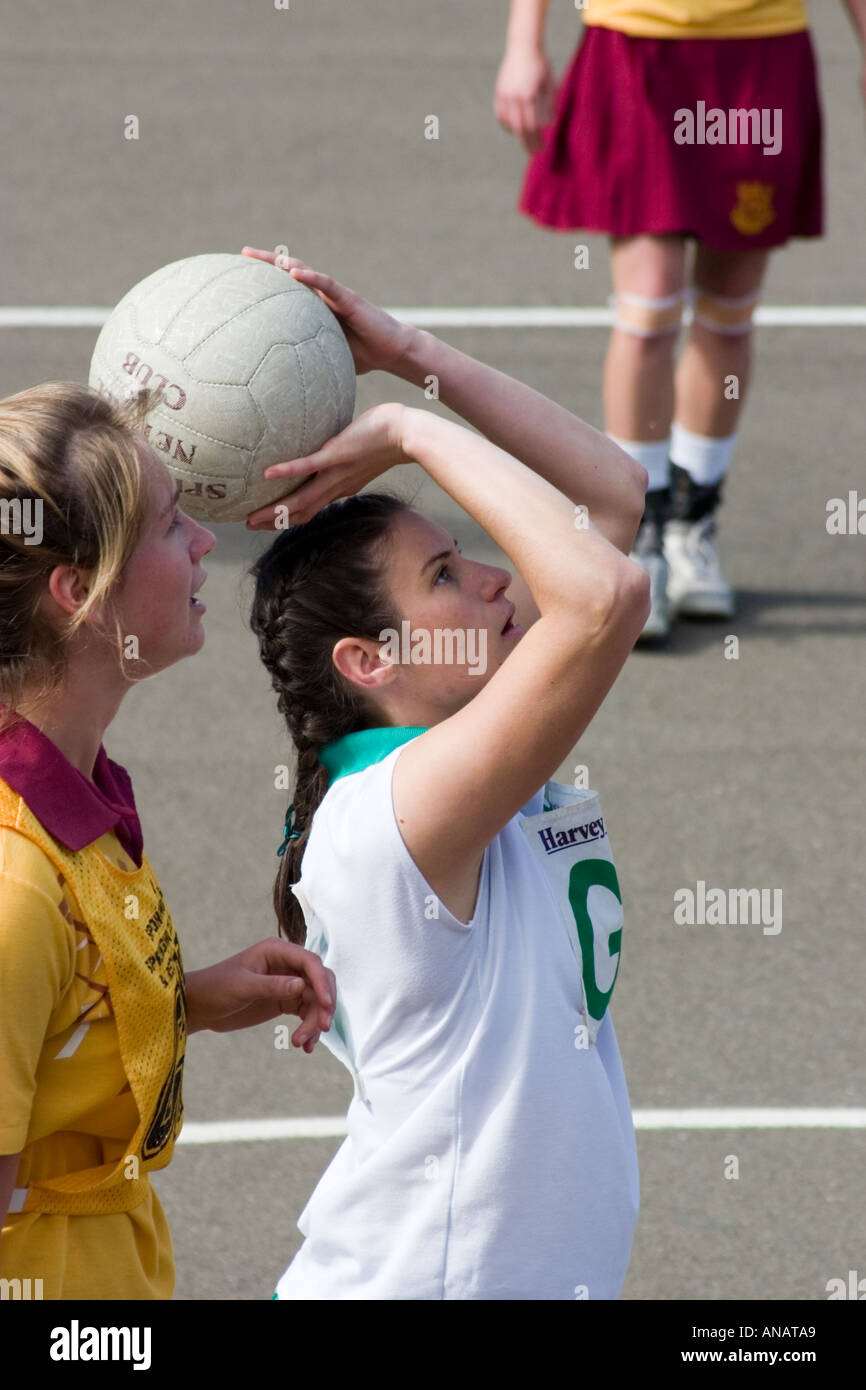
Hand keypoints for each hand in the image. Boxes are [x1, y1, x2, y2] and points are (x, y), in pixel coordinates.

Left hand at [185, 938, 336, 1051]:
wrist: (200, 1006)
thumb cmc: (216, 988)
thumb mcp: (243, 987)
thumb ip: (273, 985)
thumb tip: (302, 985)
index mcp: (277, 951)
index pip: (310, 963)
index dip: (322, 982)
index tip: (326, 1004)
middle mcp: (287, 964)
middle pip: (319, 982)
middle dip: (323, 1005)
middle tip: (322, 1028)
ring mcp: (288, 983)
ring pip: (315, 1001)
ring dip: (314, 1023)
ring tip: (301, 1044)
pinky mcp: (285, 1001)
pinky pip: (306, 1013)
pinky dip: (309, 1029)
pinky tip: (304, 1045)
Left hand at [241, 247, 414, 375]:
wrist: (391, 351)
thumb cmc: (361, 356)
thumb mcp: (326, 358)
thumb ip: (307, 361)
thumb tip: (283, 383)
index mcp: (315, 307)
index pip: (286, 288)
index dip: (266, 279)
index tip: (242, 272)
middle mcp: (323, 296)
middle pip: (291, 272)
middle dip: (268, 261)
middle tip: (244, 253)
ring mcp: (336, 295)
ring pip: (307, 272)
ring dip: (285, 263)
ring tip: (266, 256)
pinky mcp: (350, 299)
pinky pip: (328, 285)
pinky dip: (311, 278)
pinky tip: (294, 273)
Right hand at [245, 401, 408, 528]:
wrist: (407, 434)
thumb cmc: (384, 438)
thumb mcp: (359, 455)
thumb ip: (341, 459)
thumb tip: (327, 451)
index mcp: (341, 487)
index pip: (311, 509)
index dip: (289, 517)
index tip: (268, 521)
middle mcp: (337, 486)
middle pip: (302, 510)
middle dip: (275, 519)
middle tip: (249, 525)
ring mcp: (336, 473)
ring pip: (302, 498)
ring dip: (276, 508)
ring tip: (252, 516)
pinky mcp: (337, 455)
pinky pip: (309, 466)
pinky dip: (288, 471)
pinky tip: (268, 474)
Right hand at [493, 45, 556, 154]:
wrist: (523, 46)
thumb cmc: (540, 64)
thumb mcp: (549, 83)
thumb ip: (550, 103)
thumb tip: (550, 124)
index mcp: (528, 95)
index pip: (531, 125)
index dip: (536, 139)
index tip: (541, 148)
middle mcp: (514, 97)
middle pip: (519, 128)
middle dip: (526, 142)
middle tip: (532, 152)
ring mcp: (504, 95)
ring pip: (508, 123)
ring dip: (516, 134)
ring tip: (525, 139)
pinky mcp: (499, 92)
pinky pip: (500, 114)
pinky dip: (506, 124)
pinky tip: (514, 128)